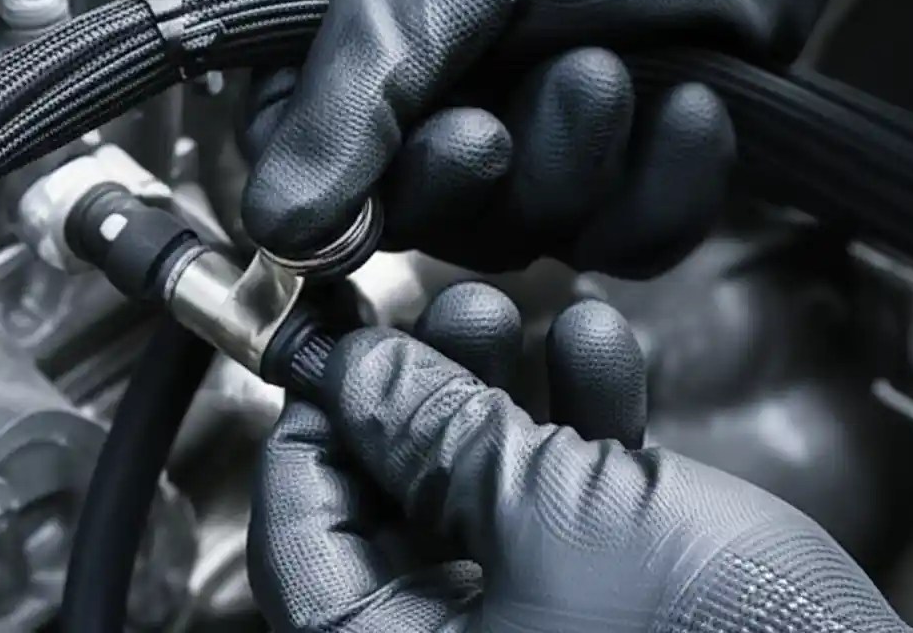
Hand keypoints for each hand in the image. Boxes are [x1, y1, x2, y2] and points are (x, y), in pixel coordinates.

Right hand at [243, 0, 904, 275]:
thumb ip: (349, 101)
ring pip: (525, 236)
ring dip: (572, 162)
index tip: (374, 198)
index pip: (304, 172)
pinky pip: (624, 242)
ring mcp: (529, 151)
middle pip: (421, 222)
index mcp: (354, 49)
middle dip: (468, 174)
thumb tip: (273, 226)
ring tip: (606, 69)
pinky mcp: (620, 180)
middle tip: (492, 124)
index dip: (343, 211)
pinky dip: (660, 190)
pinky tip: (683, 109)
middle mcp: (433, 110)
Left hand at [248, 282, 912, 631]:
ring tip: (515, 311)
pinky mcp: (613, 617)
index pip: (299, 540)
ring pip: (482, 505)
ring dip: (502, 399)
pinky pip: (565, 519)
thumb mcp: (553, 513)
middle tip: (431, 316)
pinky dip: (578, 436)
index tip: (332, 345)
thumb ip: (436, 435)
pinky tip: (598, 351)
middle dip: (420, 398)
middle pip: (391, 512)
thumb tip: (358, 374)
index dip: (312, 425)